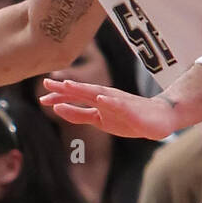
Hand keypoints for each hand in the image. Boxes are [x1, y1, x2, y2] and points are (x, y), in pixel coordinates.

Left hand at [39, 77, 177, 139]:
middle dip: (65, 87)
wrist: (160, 119)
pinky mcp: (132, 110)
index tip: (41, 97)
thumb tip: (57, 109)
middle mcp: (106, 97)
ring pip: (99, 94)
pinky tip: (101, 99)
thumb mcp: (98, 119)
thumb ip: (78, 115)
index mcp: (97, 100)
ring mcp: (119, 102)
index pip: (74, 96)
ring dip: (83, 89)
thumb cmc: (128, 118)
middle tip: (46, 82)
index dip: (58, 96)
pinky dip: (110, 102)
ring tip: (68, 85)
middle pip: (82, 91)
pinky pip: (121, 105)